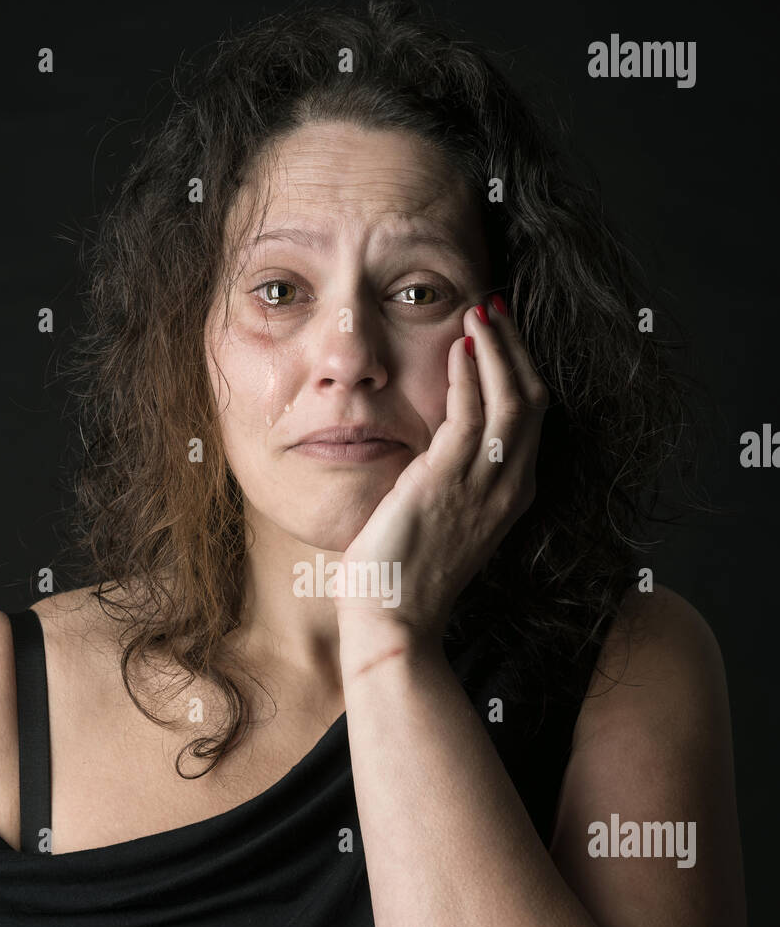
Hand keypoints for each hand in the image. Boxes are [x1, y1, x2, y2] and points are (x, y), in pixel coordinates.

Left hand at [333, 298, 548, 649]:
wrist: (394, 618)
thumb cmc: (406, 575)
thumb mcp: (442, 519)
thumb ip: (449, 479)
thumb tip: (435, 446)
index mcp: (510, 496)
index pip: (531, 418)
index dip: (520, 369)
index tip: (500, 334)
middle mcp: (509, 488)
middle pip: (534, 401)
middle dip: (516, 348)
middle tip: (494, 308)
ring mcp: (484, 487)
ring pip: (512, 401)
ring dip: (497, 350)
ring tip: (479, 313)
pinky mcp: (447, 483)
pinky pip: (473, 417)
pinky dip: (471, 377)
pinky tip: (458, 350)